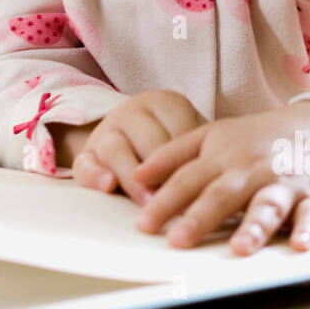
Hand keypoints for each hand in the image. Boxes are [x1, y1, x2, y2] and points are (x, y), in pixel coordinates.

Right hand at [64, 90, 209, 204]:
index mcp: (164, 103)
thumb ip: (202, 155)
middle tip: (184, 205)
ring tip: (150, 203)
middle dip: (165, 175)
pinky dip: (95, 175)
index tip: (209, 189)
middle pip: (149, 140)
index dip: (193, 162)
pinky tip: (108, 186)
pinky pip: (85, 163)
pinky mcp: (85, 155)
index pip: (180, 130)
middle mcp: (132, 111)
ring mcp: (106, 132)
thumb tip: (224, 185)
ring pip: (116, 149)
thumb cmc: (172, 143)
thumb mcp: (190, 140)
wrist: (129, 139)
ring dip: (134, 179)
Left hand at [132, 101, 309, 255]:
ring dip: (254, 227)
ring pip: (267, 206)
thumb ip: (172, 155)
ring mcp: (282, 184)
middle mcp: (251, 171)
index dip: (165, 202)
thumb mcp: (210, 137)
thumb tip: (136, 176)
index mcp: (222, 157)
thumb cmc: (253, 139)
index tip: (143, 225)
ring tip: (239, 248)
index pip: (188, 180)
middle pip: (223, 194)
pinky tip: (299, 246)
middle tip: (179, 241)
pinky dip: (308, 230)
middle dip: (201, 218)